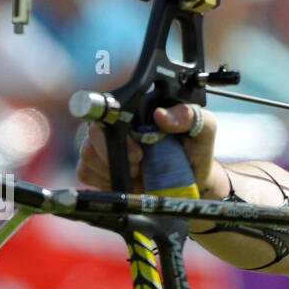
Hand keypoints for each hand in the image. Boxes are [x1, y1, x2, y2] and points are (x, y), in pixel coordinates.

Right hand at [76, 103, 222, 196]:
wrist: (191, 182)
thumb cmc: (194, 150)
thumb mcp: (203, 129)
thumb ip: (190, 116)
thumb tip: (162, 115)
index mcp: (135, 108)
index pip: (108, 106)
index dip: (114, 124)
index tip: (136, 146)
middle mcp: (114, 125)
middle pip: (93, 132)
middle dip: (116, 153)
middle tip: (141, 160)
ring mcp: (102, 146)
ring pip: (87, 154)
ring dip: (113, 168)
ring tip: (139, 170)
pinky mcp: (97, 169)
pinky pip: (85, 173)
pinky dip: (105, 181)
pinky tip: (126, 180)